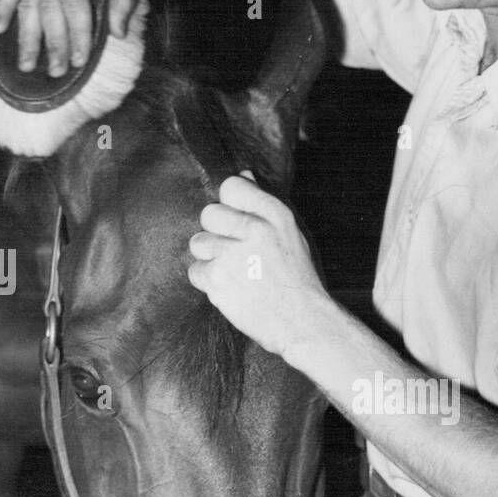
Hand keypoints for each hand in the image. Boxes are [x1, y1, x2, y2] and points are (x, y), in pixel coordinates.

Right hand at [0, 0, 137, 75]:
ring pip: (28, 5)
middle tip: (55, 72)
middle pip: (49, 12)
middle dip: (52, 44)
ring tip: (26, 64)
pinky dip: (3, 6)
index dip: (78, 35)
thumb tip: (117, 33)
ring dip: (27, 36)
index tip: (80, 61)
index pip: (76, 8)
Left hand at [188, 173, 327, 358]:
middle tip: (234, 252)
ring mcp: (234, 254)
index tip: (237, 222)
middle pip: (209, 213)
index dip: (229, 204)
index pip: (231, 186)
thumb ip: (264, 205)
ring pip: (198, 243)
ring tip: (232, 272)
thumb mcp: (290, 234)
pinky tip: (229, 288)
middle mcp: (254, 230)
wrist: (302, 321)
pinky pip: (195, 270)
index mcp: (275, 215)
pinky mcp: (218, 279)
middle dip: (216, 232)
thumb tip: (243, 175)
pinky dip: (208, 281)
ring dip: (210, 258)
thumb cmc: (297, 279)